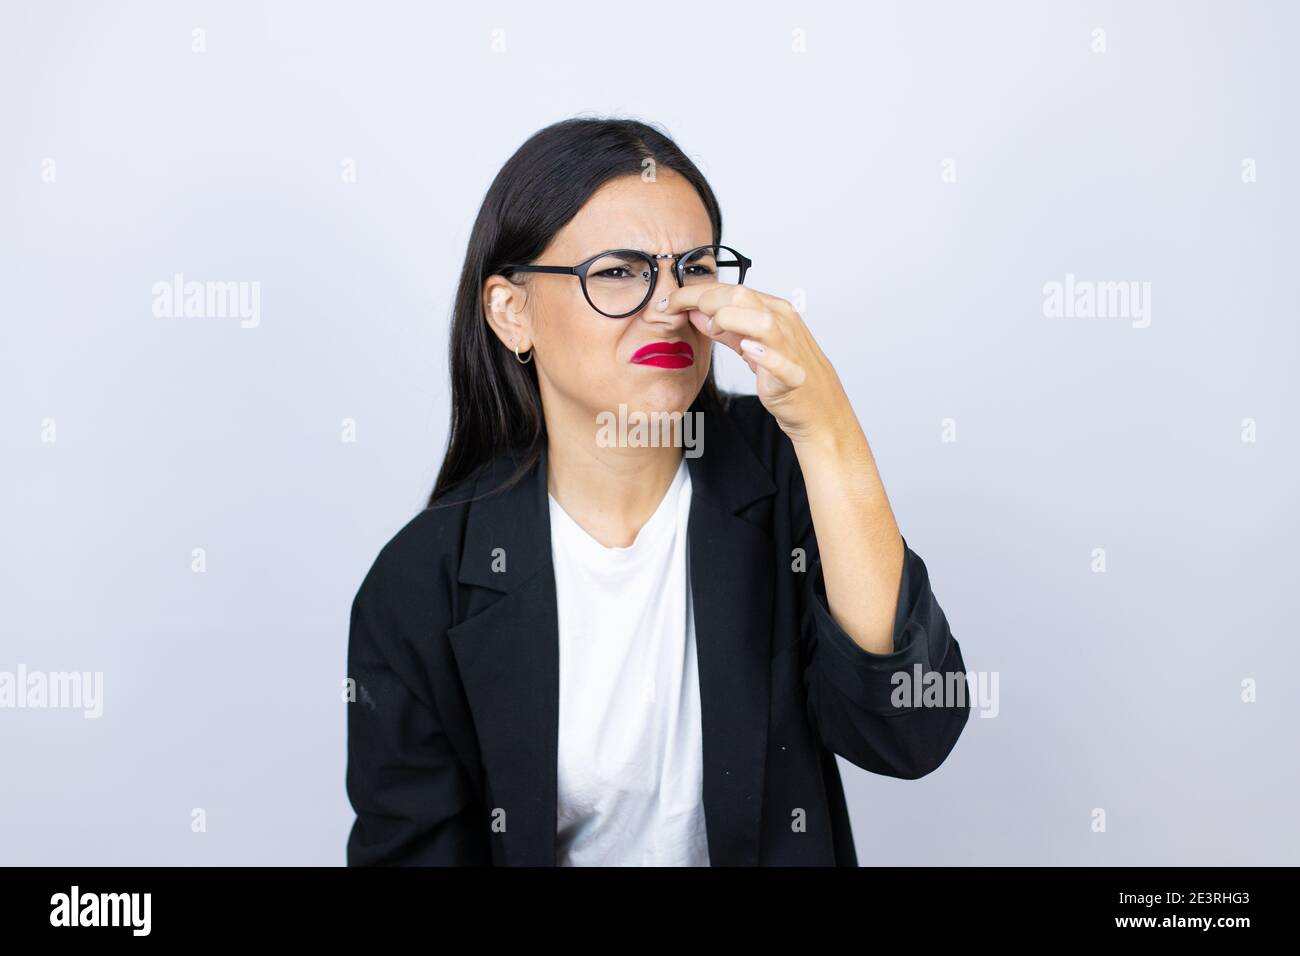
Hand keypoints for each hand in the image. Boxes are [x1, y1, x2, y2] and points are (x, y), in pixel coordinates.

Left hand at [659, 283, 855, 446]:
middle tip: (678, 314)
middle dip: (703, 300)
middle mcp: (783, 322)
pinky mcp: (793, 377)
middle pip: (740, 296)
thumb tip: (695, 311)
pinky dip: (764, 355)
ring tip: (713, 330)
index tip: (667, 301)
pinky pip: (780, 362)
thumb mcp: (751, 345)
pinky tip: (749, 351)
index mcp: (772, 310)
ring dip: (730, 320)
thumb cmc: (786, 377)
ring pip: (760, 321)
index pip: (730, 289)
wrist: (818, 411)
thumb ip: (725, 329)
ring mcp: (791, 348)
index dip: (693, 292)